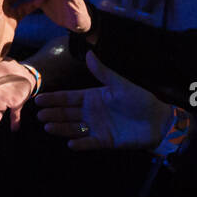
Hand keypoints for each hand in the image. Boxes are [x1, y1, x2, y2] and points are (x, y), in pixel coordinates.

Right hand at [37, 52, 171, 150]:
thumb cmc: (139, 99)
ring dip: (61, 128)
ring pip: (74, 128)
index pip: (69, 98)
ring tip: (49, 127)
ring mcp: (96, 127)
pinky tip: (71, 143)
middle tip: (40, 115)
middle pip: (67, 113)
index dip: (55, 98)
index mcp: (93, 97)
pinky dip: (80, 144)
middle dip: (53, 114)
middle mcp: (91, 113)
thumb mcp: (119, 84)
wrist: (157, 120)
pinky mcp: (104, 141)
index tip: (39, 99)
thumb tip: (89, 53)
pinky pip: (89, 143)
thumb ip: (103, 72)